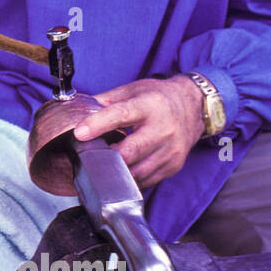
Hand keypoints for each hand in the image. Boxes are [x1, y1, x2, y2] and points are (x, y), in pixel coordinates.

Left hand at [73, 76, 204, 189]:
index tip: (79, 133)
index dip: (98, 125)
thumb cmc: (158, 98)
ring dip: (116, 172)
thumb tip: (77, 112)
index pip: (121, 115)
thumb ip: (104, 101)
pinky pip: (147, 180)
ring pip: (137, 171)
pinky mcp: (174, 165)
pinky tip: (120, 172)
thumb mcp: (132, 90)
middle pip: (130, 151)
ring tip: (101, 166)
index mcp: (149, 105)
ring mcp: (171, 150)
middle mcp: (163, 128)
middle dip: (106, 158)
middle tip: (88, 158)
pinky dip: (130, 179)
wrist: (194, 107)